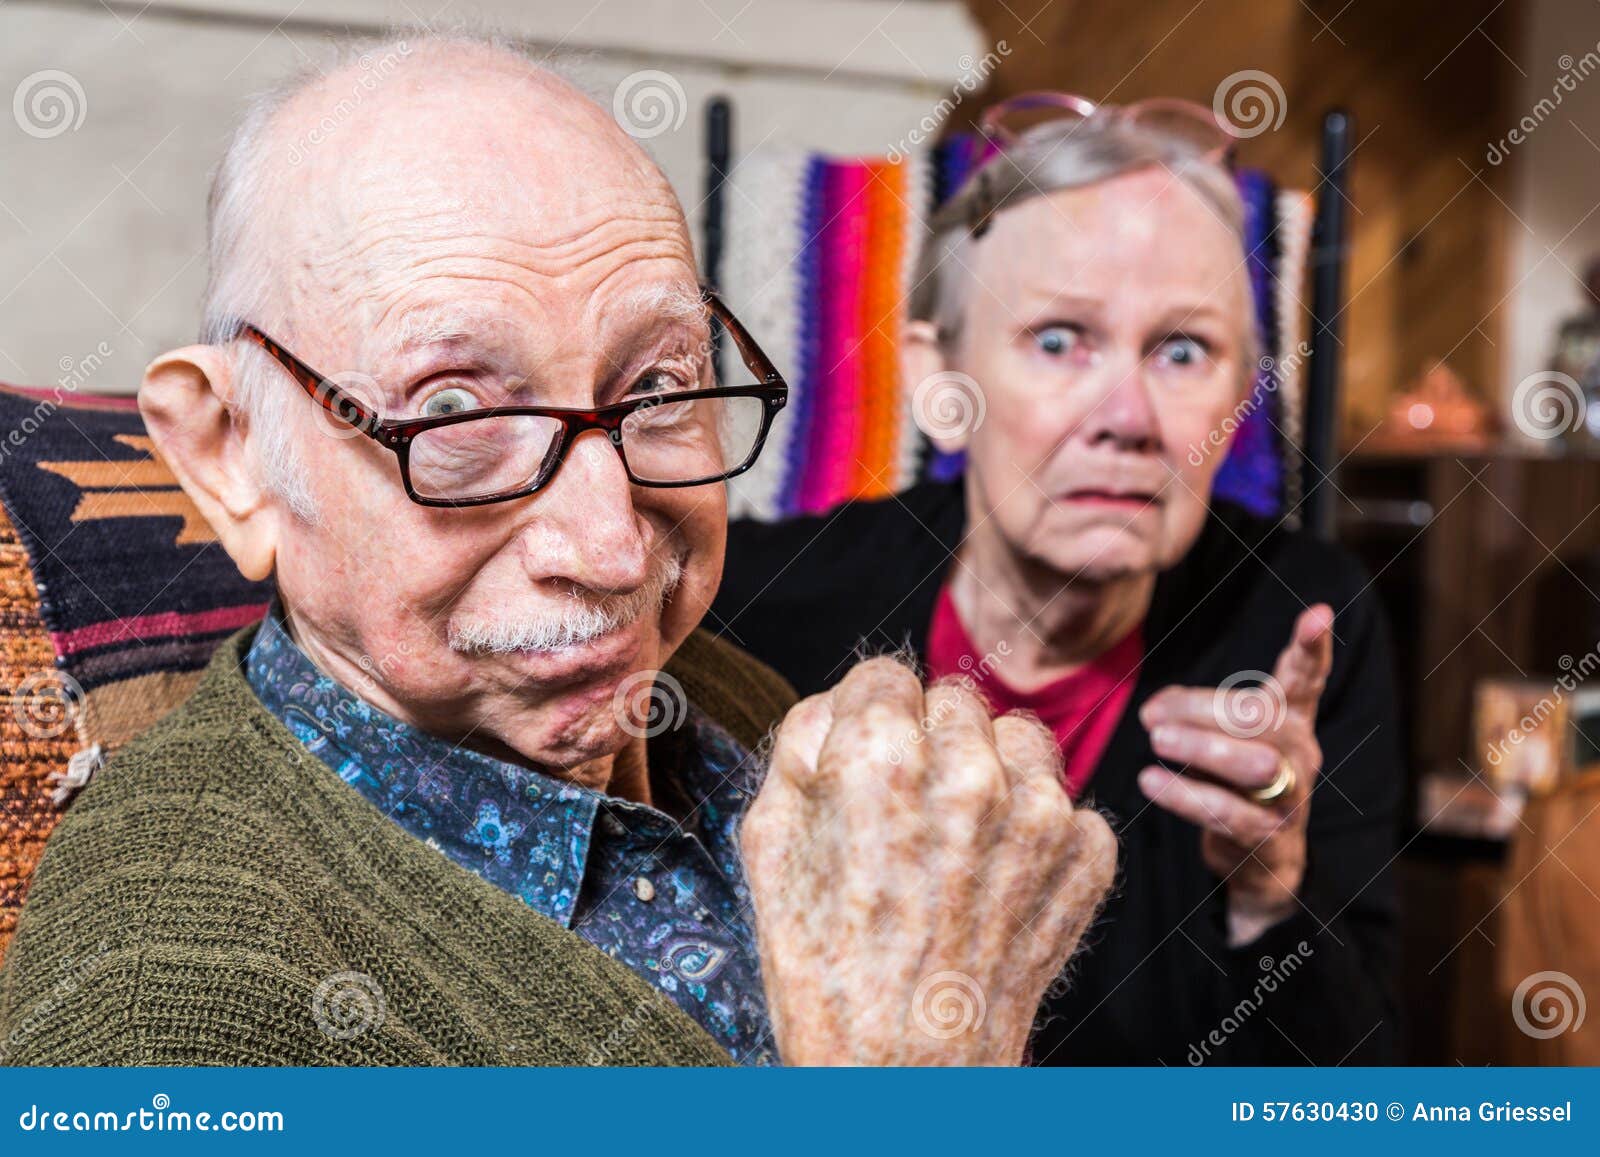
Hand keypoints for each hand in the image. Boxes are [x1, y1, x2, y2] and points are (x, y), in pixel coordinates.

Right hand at [741, 657, 1116, 1065]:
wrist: (907, 1072)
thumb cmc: (827, 965)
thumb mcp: (769, 841)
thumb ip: (800, 745)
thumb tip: (840, 704)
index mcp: (881, 757)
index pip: (884, 674)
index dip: (867, 718)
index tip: (866, 757)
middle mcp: (969, 772)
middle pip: (953, 699)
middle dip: (928, 741)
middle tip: (908, 809)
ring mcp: (1039, 814)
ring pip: (1017, 737)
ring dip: (990, 771)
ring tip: (960, 837)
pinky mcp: (1086, 855)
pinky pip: (1062, 802)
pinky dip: (1034, 832)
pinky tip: (996, 879)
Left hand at [1136, 605, 1333, 945]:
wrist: (1260, 861)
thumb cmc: (1235, 783)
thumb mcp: (1221, 740)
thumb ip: (1194, 712)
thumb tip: (1156, 708)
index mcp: (1291, 722)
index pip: (1305, 679)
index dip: (1312, 648)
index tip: (1318, 612)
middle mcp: (1300, 755)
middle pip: (1259, 718)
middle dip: (1200, 710)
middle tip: (1151, 715)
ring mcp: (1291, 798)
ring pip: (1253, 765)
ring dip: (1199, 748)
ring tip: (1156, 741)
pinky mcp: (1269, 838)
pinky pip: (1226, 812)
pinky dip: (1182, 794)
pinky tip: (1149, 780)